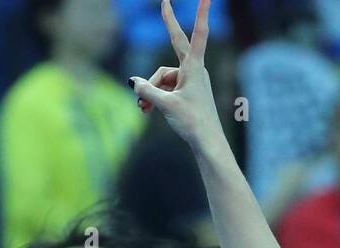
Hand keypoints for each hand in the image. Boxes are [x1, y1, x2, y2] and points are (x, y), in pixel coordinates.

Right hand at [128, 0, 224, 150]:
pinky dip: (155, 97)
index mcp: (194, 67)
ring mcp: (189, 82)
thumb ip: (147, 92)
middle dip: (168, 27)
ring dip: (150, 90)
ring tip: (142, 109)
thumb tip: (133, 82)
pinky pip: (165, 88)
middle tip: (164, 0)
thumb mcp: (166, 105)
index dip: (201, 14)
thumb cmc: (192, 122)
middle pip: (175, 46)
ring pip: (163, 77)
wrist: (206, 142)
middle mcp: (193, 70)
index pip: (198, 34)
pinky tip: (146, 110)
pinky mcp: (185, 93)